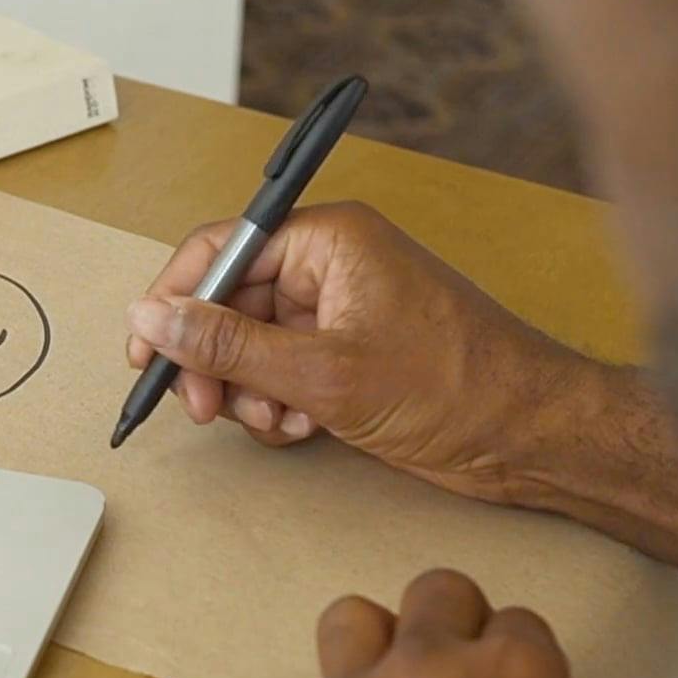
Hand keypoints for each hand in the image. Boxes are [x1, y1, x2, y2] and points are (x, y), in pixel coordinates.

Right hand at [124, 202, 583, 502]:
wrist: (530, 437)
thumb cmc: (458, 385)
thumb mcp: (323, 372)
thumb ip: (227, 347)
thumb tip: (154, 319)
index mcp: (329, 240)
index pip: (221, 251)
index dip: (175, 301)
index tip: (147, 352)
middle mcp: (330, 268)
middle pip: (229, 305)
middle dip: (215, 362)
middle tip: (208, 407)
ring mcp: (339, 314)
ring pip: (250, 347)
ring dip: (249, 392)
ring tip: (279, 419)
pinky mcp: (348, 357)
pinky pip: (280, 374)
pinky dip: (278, 406)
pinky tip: (305, 426)